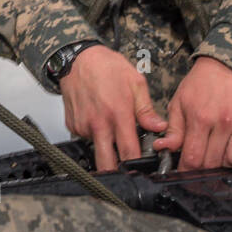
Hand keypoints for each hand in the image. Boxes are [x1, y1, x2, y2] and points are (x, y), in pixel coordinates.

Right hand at [59, 45, 166, 170]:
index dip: (137, 166)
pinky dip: (94, 135)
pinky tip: (99, 120)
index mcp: (118, 114)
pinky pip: (85, 138)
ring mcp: (83, 127)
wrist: (77, 59)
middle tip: (126, 169)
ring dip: (106, 148)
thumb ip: (147, 110)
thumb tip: (159, 127)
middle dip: (116, 172)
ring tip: (112, 130)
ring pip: (96, 150)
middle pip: (106, 164)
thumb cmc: (106, 66)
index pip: (129, 152)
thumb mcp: (135, 82)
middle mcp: (98, 124)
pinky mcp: (72, 126)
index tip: (143, 170)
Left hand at [154, 56, 231, 170]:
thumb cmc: (200, 84)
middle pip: (213, 163)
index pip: (193, 158)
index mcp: (201, 117)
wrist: (226, 65)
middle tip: (200, 157)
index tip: (185, 168)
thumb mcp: (179, 103)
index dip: (186, 169)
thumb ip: (173, 130)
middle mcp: (224, 121)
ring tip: (218, 150)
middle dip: (203, 166)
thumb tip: (163, 148)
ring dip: (224, 162)